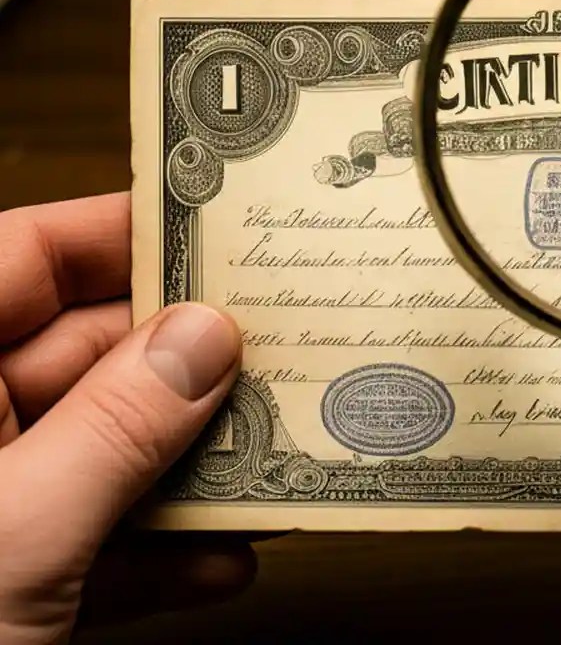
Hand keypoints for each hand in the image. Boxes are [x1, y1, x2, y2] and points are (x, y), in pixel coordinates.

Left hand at [0, 193, 253, 643]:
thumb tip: (205, 340)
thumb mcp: (7, 537)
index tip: (222, 224)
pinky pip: (92, 540)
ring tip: (277, 463)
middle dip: (188, 371)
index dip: (120, 234)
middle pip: (82, 361)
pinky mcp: (3, 580)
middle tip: (288, 359)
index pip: (20, 261)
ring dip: (191, 470)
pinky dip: (157, 556)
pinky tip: (223, 565)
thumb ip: (112, 432)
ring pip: (101, 454)